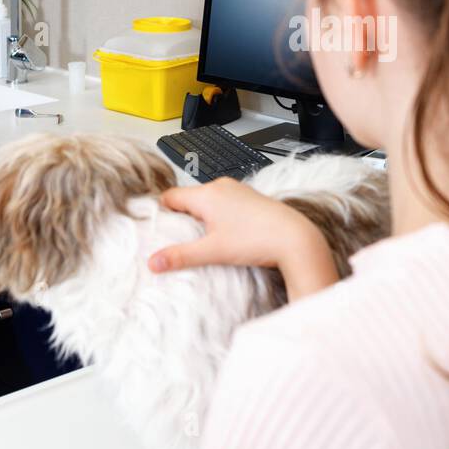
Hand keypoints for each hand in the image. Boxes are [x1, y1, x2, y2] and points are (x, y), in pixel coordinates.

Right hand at [150, 178, 338, 300]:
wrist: (295, 238)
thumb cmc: (256, 240)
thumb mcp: (212, 251)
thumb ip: (180, 256)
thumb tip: (153, 262)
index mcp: (207, 194)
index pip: (171, 197)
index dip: (162, 213)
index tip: (160, 229)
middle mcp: (221, 186)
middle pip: (189, 198)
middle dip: (183, 218)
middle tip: (181, 240)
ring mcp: (238, 190)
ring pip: (208, 200)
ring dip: (204, 218)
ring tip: (206, 240)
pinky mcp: (251, 198)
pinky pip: (226, 203)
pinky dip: (221, 216)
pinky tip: (228, 234)